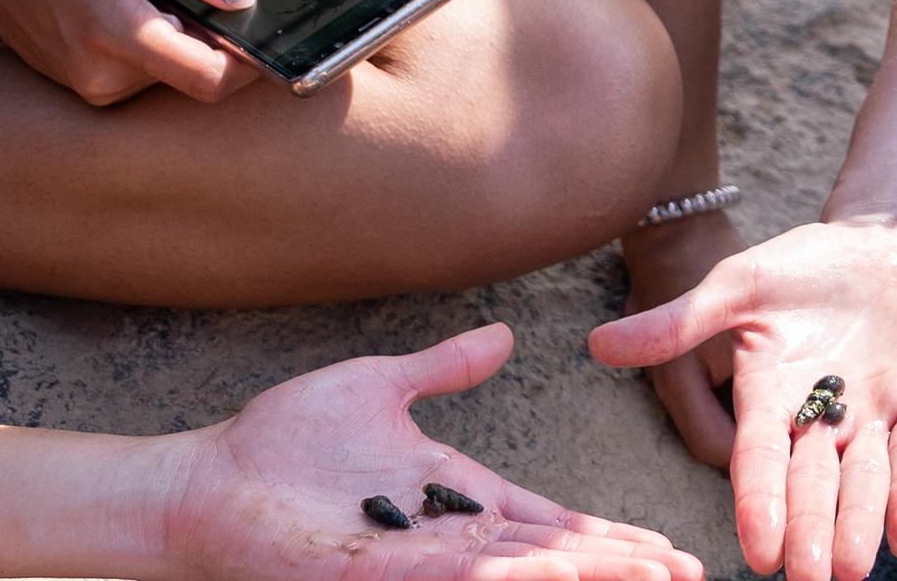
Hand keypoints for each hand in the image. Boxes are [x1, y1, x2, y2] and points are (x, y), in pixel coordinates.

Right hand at [0, 0, 259, 106]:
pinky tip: (142, 10)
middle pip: (199, 75)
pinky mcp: (94, 91)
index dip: (251, 60)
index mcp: (116, 34)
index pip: (208, 78)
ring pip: (177, 75)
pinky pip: (152, 75)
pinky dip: (162, 45)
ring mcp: (96, 91)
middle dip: (216, 38)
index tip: (267, 26)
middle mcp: (104, 78)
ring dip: (186, 39)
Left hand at [153, 325, 702, 580]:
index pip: (553, 521)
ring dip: (590, 572)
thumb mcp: (382, 385)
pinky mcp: (383, 573)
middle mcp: (451, 539)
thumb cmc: (282, 441)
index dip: (610, 535)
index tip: (666, 548)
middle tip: (689, 571)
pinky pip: (462, 577)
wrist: (206, 478)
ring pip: (524, 570)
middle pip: (557, 553)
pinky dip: (519, 574)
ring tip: (652, 573)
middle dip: (624, 564)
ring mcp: (420, 560)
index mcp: (459, 499)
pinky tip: (562, 567)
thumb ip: (445, 368)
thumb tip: (502, 338)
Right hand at [589, 218, 896, 580]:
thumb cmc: (800, 266)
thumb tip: (597, 345)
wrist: (878, 244)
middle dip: (809, 529)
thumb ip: (677, 322)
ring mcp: (872, 413)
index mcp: (768, 399)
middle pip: (812, 483)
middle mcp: (818, 420)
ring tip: (850, 570)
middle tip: (806, 578)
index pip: (760, 458)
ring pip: (863, 480)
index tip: (760, 549)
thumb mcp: (736, 286)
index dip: (760, 502)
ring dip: (858, 524)